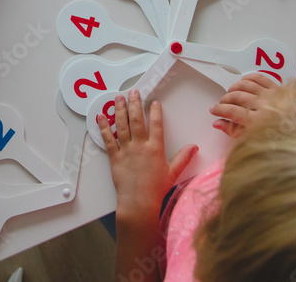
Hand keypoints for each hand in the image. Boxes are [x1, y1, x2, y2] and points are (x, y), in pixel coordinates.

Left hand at [97, 90, 197, 218]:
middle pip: (136, 120)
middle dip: (134, 104)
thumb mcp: (173, 173)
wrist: (138, 203)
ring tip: (118, 97)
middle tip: (133, 92)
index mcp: (155, 149)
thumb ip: (183, 158)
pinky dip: (103, 127)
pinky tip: (101, 116)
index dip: (155, 111)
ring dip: (119, 110)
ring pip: (122, 125)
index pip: (156, 124)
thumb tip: (194, 147)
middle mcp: (140, 146)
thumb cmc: (156, 189)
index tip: (154, 102)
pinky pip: (108, 139)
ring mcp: (126, 150)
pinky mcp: (114, 157)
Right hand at [208, 74, 278, 137]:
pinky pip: (259, 78)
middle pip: (237, 97)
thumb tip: (217, 123)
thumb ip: (233, 131)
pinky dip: (248, 78)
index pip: (232, 111)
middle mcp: (264, 105)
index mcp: (257, 121)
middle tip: (221, 104)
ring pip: (246, 85)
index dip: (220, 110)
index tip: (213, 110)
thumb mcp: (253, 140)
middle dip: (225, 99)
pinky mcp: (278, 88)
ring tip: (230, 93)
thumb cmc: (279, 137)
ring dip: (234, 88)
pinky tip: (243, 83)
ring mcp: (271, 95)